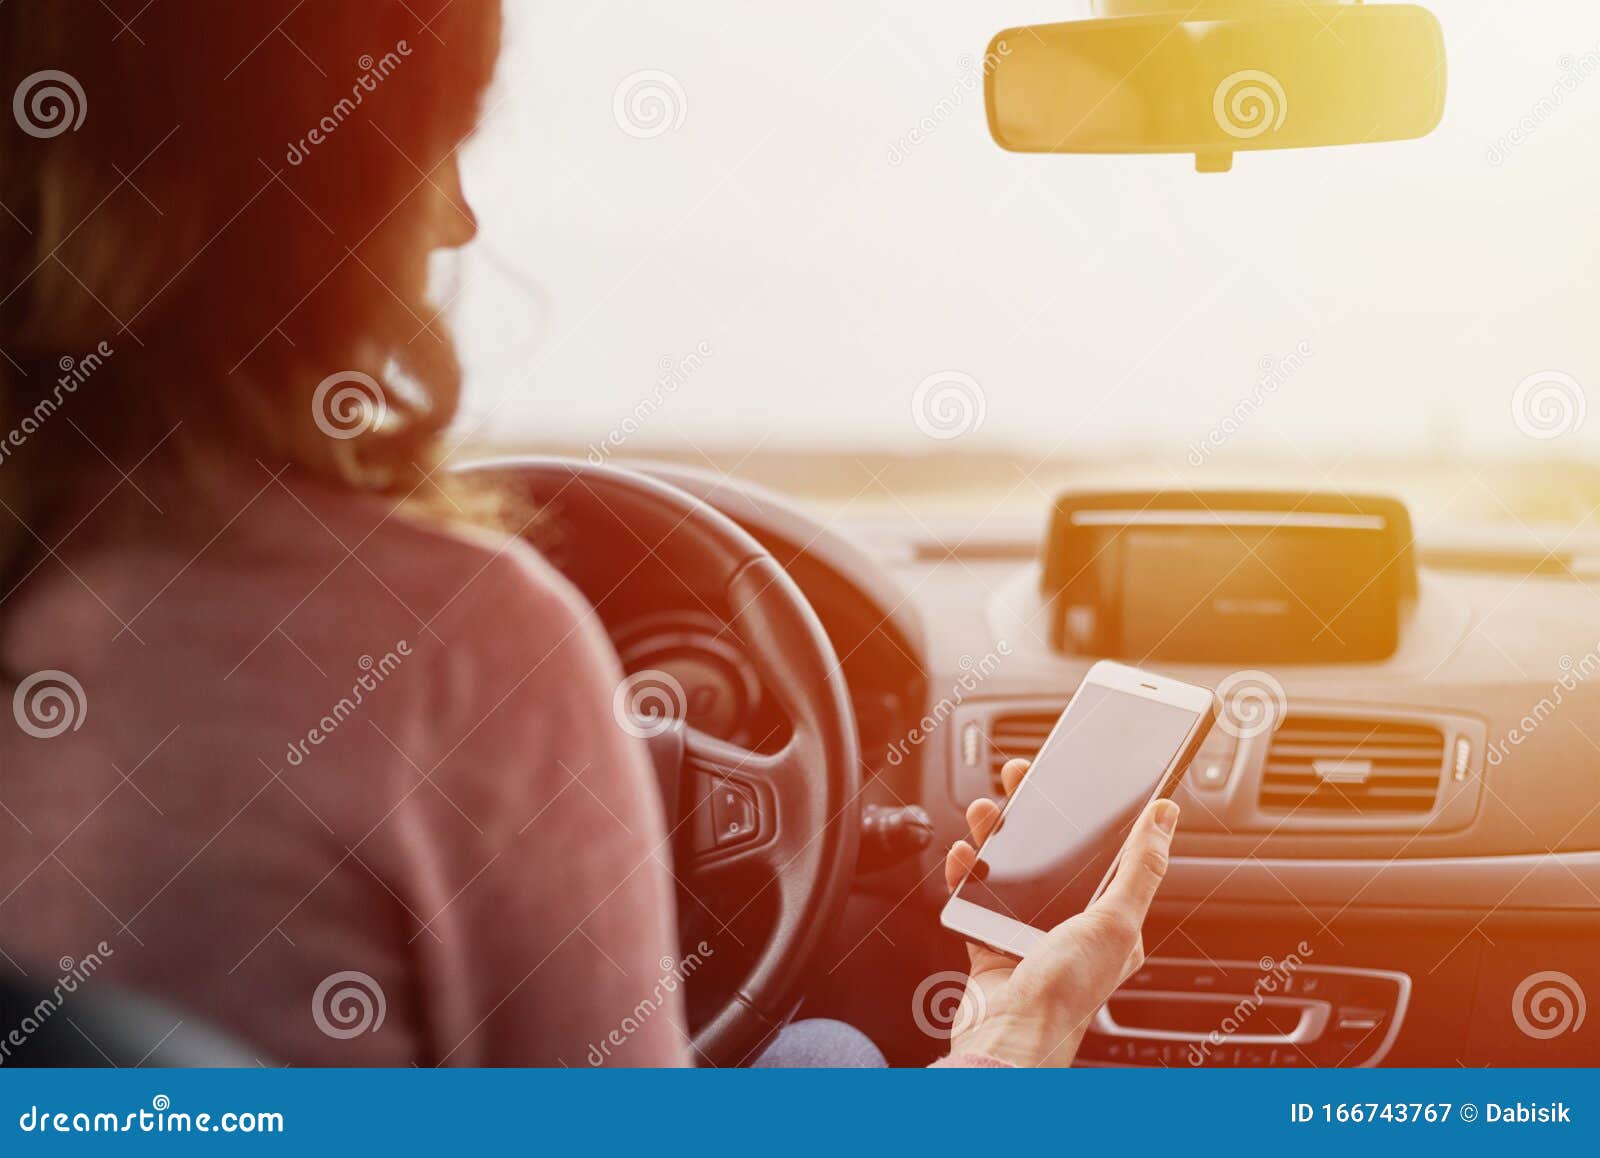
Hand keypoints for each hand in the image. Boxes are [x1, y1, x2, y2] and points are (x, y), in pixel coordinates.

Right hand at [942, 758, 1179, 1066]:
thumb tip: (1166, 817)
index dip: (1092, 814)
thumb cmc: (1065, 993)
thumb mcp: (1116, 921)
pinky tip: (965, 856)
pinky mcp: (993, 943)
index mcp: (1112, 922)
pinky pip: (978, 897)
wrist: (1007, 1037)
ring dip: (997, 837)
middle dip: (1035, 815)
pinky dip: (968, 873)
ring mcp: (1031, 934)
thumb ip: (1141, 867)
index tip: (1077, 779)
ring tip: (985, 812)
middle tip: (1021, 780)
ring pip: (1012, 870)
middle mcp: (1073, 927)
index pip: (1108, 855)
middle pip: (1053, 855)